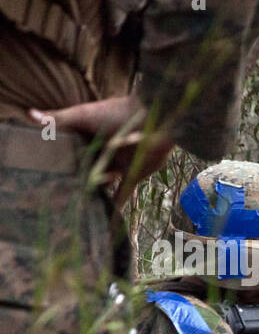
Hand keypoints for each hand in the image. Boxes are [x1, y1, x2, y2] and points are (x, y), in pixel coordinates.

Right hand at [28, 96, 173, 207]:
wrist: (154, 120)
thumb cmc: (116, 113)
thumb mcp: (83, 116)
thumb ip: (58, 119)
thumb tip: (30, 114)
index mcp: (86, 136)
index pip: (66, 151)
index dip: (55, 161)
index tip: (39, 173)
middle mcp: (99, 151)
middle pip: (82, 168)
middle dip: (72, 180)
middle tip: (54, 197)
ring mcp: (116, 164)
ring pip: (100, 182)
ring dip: (90, 193)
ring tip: (73, 209)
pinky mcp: (133, 174)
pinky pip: (122, 193)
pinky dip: (116, 205)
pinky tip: (106, 219)